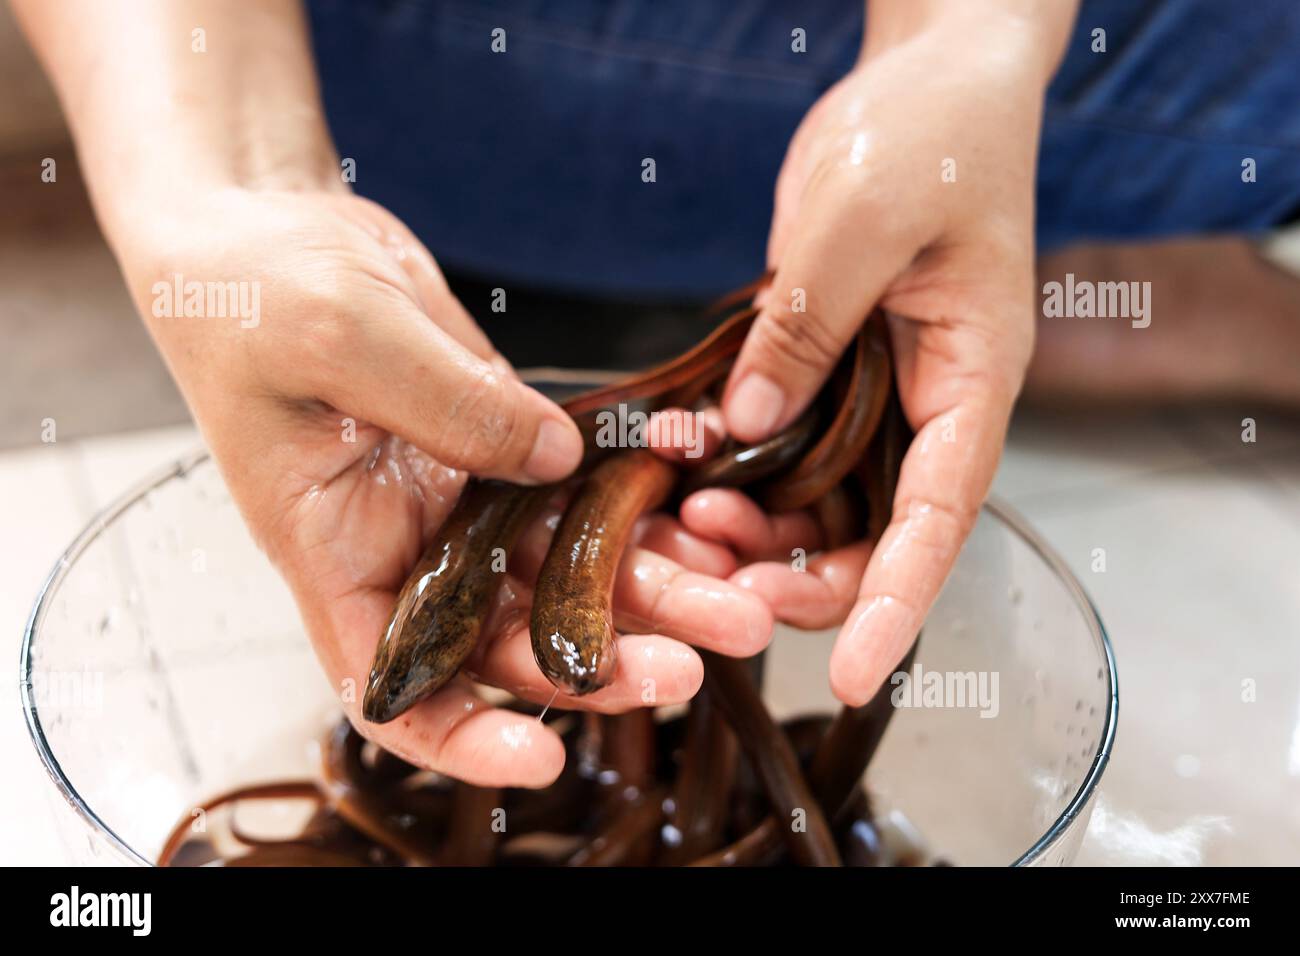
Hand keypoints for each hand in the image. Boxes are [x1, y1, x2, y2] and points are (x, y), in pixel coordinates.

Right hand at [117, 189, 770, 785]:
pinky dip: (646, 487)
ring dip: (653, 587)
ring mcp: (466, 496)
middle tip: (695, 662)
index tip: (544, 759)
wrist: (272, 232)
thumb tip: (555, 460)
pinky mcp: (510, 441)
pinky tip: (702, 477)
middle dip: (605, 658)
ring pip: (570, 569)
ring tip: (738, 592)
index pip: (394, 682)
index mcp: (335, 553)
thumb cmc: (251, 294)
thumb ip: (443, 405)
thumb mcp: (335, 338)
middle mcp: (410, 546)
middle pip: (512, 636)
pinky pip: (588, 483)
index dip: (465, 736)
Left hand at [716, 15, 1067, 704]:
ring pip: (819, 503)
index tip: (850, 676)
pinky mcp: (825, 368)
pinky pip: (781, 445)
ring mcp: (874, 393)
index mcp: (971, 383)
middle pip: (872, 535)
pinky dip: (735, 469)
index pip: (939, 520)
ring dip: (754, 530)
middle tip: (709, 574)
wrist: (928, 79)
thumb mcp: (861, 221)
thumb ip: (807, 327)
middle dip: (797, 575)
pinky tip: (683, 462)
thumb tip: (748, 423)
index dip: (896, 605)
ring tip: (681, 520)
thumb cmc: (932, 134)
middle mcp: (926, 406)